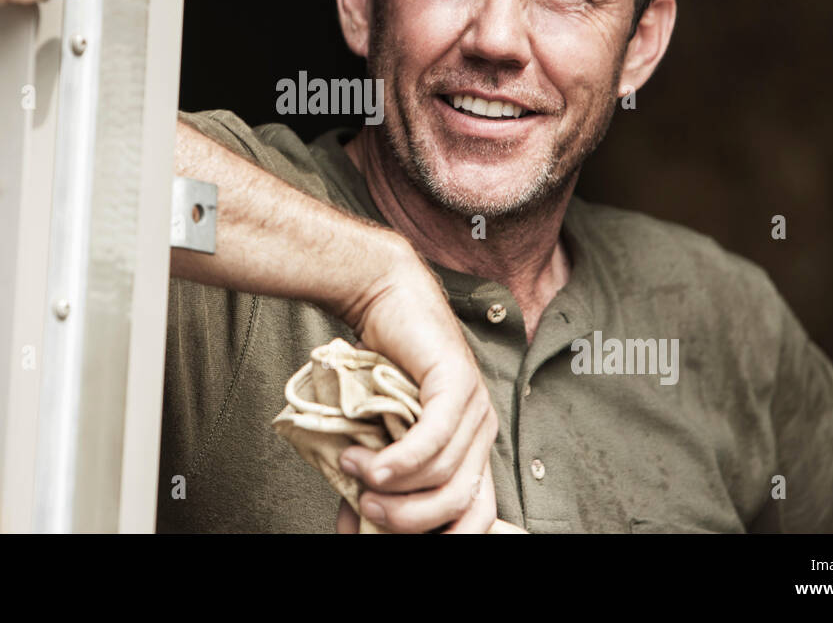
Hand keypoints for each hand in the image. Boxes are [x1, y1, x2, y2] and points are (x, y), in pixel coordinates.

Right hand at [336, 244, 498, 532]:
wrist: (381, 296)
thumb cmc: (376, 364)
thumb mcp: (377, 432)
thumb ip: (375, 478)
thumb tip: (351, 527)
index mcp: (471, 447)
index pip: (477, 515)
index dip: (441, 537)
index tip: (383, 534)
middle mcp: (481, 431)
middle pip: (459, 503)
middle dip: (408, 520)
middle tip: (365, 509)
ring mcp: (475, 406)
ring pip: (443, 474)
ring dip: (388, 483)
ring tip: (352, 467)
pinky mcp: (457, 383)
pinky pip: (434, 440)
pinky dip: (398, 461)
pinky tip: (367, 464)